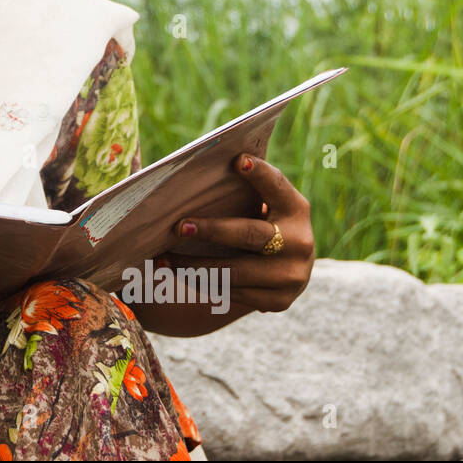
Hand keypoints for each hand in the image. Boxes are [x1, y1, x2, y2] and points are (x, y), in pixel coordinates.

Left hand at [164, 153, 314, 313]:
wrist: (287, 269)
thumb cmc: (260, 223)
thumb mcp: (262, 204)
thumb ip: (241, 189)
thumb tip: (194, 170)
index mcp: (295, 209)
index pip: (277, 187)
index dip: (260, 174)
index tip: (237, 160)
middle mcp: (300, 242)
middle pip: (250, 235)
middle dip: (212, 231)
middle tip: (179, 227)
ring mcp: (292, 276)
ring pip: (234, 272)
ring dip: (193, 265)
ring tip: (163, 258)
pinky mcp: (279, 301)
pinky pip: (232, 292)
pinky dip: (202, 283)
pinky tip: (180, 274)